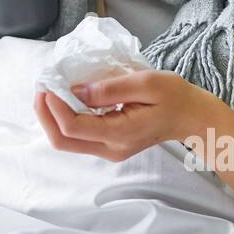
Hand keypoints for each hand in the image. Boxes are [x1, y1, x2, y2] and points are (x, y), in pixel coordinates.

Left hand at [32, 70, 208, 161]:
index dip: (54, 106)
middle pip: (62, 141)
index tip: (49, 83)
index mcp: (119, 134)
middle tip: (42, 87)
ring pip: (67, 142)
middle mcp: (110, 149)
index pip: (73, 127)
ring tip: (50, 90)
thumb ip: (108, 88)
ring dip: (52, 117)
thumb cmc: (174, 96)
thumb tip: (75, 91)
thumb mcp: (145, 83)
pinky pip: (78, 136)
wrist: (192, 117)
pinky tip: (65, 98)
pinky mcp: (109, 145)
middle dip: (45, 115)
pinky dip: (65, 118)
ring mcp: (109, 150)